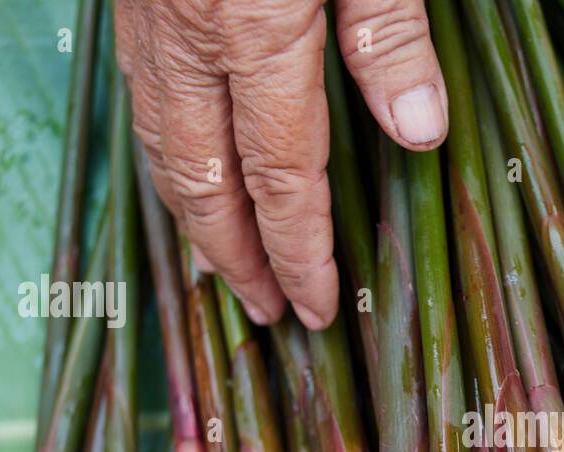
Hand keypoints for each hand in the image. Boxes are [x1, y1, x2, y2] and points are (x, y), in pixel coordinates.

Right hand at [115, 0, 447, 328]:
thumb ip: (389, 35)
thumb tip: (421, 130)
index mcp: (254, 29)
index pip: (280, 174)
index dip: (298, 253)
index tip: (316, 307)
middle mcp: (187, 36)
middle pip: (208, 181)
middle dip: (238, 260)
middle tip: (268, 311)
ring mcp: (148, 17)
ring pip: (162, 144)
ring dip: (196, 218)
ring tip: (225, 268)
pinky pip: (142, 97)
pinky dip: (167, 156)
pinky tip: (187, 175)